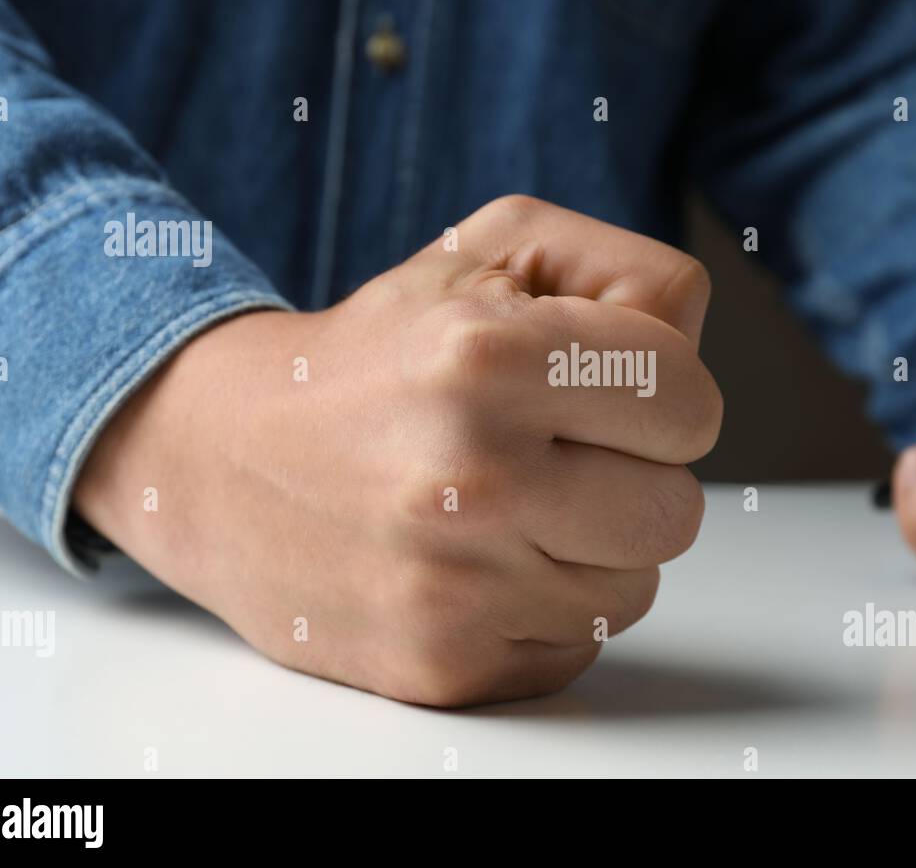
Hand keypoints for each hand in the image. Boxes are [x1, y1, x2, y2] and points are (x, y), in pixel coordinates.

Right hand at [74, 195, 721, 705]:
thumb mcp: (489, 249)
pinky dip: (545, 606)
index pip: (691, 400)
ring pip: (634, 589)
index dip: (665, 393)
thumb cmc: (378, 354)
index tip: (610, 394)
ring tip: (508, 507)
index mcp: (486, 358)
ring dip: (591, 548)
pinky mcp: (441, 666)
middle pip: (678, 510)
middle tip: (555, 453)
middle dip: (633, 475)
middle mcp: (469, 479)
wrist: (221, 461)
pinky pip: (578, 648)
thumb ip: (626, 273)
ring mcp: (454, 587)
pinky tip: (478, 562)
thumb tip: (694, 345)